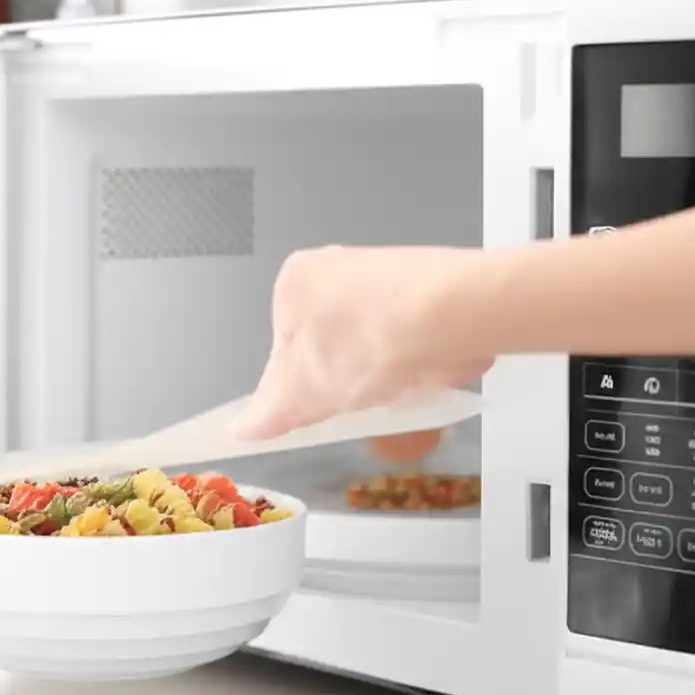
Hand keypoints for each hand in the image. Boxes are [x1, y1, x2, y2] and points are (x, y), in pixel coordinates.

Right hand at [234, 245, 494, 439]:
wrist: (453, 314)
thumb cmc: (366, 343)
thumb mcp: (305, 392)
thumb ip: (270, 412)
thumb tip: (241, 428)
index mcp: (294, 280)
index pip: (284, 350)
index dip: (301, 388)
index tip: (320, 410)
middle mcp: (337, 266)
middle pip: (331, 346)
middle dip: (347, 379)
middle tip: (362, 398)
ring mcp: (386, 274)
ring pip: (373, 346)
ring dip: (384, 373)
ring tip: (398, 384)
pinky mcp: (430, 287)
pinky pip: (412, 337)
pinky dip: (417, 359)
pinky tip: (426, 371)